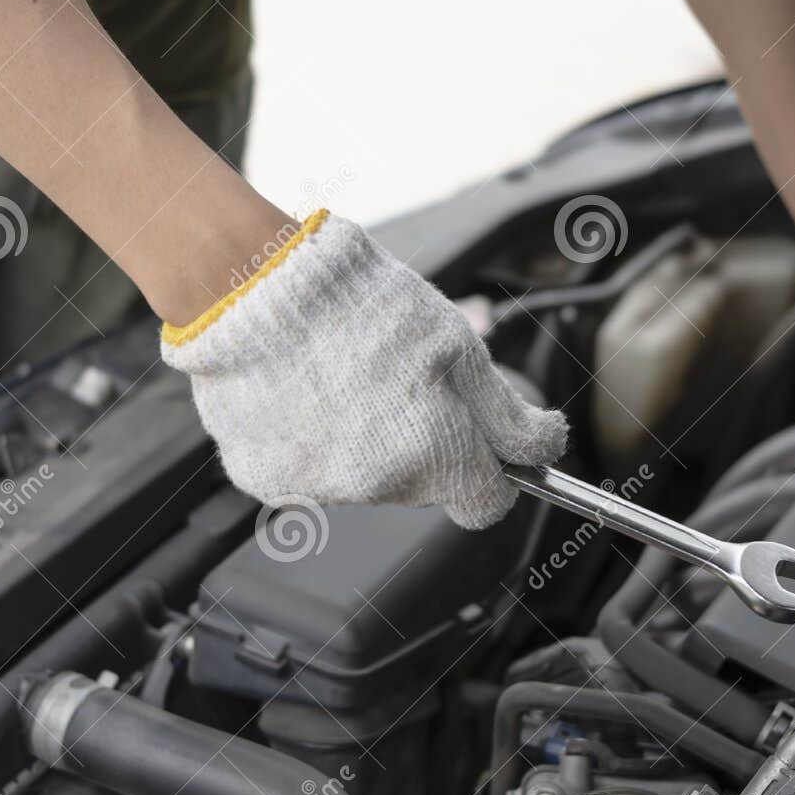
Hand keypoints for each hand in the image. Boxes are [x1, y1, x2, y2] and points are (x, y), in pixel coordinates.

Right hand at [160, 211, 567, 527]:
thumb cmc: (358, 306)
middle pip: (424, 486)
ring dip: (367, 440)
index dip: (491, 471)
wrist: (251, 289)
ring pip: (366, 479)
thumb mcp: (458, 345)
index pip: (485, 504)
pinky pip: (309, 472)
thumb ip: (506, 413)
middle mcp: (376, 486)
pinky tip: (305, 392)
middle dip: (426, 443)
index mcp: (433, 454)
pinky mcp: (266, 480)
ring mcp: (317, 489)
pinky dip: (313, 441)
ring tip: (343, 376)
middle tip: (399, 380)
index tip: (482, 443)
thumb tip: (543, 448)